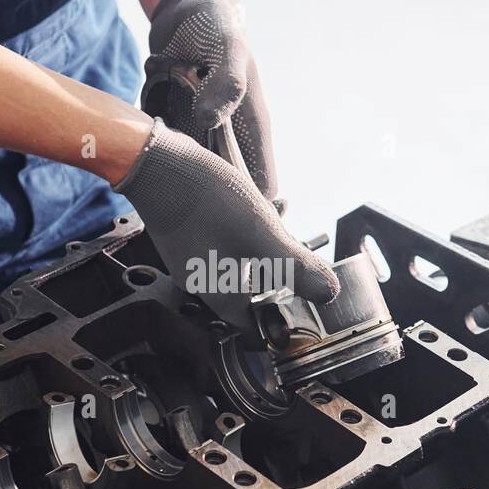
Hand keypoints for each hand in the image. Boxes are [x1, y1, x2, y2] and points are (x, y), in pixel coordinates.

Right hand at [116, 119, 337, 330]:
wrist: (160, 162)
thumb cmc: (205, 201)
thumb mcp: (264, 236)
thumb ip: (297, 268)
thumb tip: (329, 293)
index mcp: (220, 296)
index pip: (257, 326)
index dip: (284, 318)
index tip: (305, 302)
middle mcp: (204, 284)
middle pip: (253, 295)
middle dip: (281, 274)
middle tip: (298, 256)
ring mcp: (196, 259)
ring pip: (244, 265)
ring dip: (268, 248)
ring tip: (283, 223)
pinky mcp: (193, 236)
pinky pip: (230, 244)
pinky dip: (250, 231)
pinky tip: (261, 207)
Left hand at [142, 0, 277, 199]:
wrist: (183, 10)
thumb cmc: (215, 26)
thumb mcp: (229, 48)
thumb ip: (228, 82)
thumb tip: (212, 120)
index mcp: (252, 127)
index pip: (263, 183)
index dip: (253, 210)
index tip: (231, 224)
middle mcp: (229, 138)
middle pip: (226, 190)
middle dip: (209, 205)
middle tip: (183, 211)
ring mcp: (202, 137)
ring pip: (195, 178)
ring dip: (178, 184)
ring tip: (158, 191)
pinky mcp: (176, 130)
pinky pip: (167, 157)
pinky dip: (156, 162)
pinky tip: (142, 165)